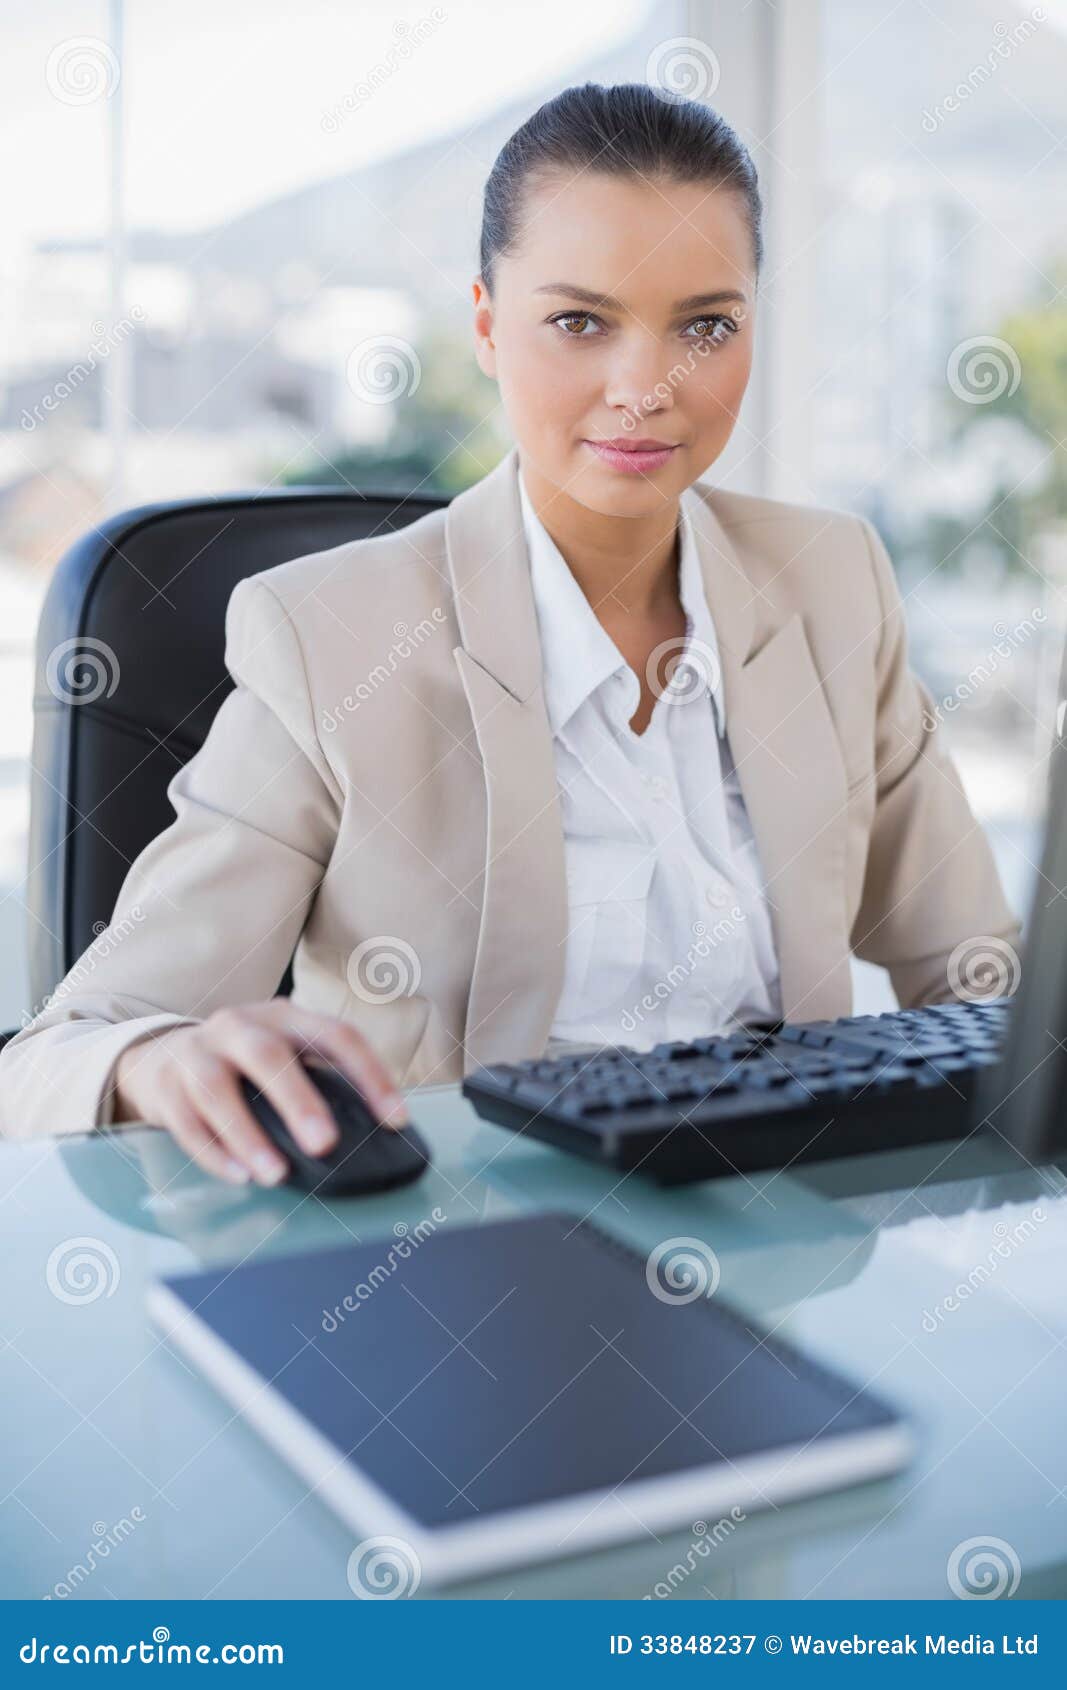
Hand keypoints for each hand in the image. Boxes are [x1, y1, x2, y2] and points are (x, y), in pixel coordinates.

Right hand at [110, 1001, 408, 1186]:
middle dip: (299, 1101)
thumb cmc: (242, 1065)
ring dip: (248, 1135)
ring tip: (275, 1174)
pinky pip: (185, 1122)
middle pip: (268, 1055)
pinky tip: (239, 1176)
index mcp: (285, 1017)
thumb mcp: (285, 1056)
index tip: (396, 1119)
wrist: (161, 1057)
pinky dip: (213, 1153)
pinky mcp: (166, 1087)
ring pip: (217, 1089)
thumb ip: (320, 1083)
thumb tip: (371, 1133)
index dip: (370, 1076)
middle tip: (324, 1144)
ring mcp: (197, 1054)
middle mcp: (240, 1026)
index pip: (336, 1036)